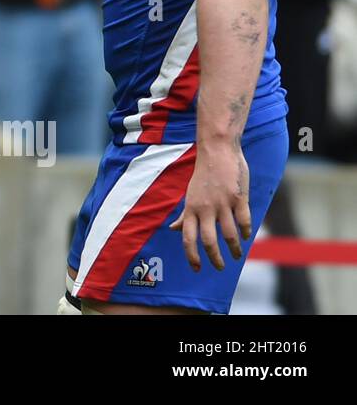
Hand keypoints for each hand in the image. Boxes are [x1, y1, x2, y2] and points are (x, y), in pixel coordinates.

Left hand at [168, 142, 251, 271]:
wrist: (217, 150)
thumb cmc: (204, 175)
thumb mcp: (190, 195)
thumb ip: (185, 214)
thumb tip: (173, 229)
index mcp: (192, 208)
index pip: (188, 238)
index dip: (192, 256)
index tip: (197, 269)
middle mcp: (205, 208)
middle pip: (208, 240)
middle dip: (214, 258)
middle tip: (220, 268)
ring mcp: (223, 203)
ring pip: (229, 234)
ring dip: (234, 248)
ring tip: (237, 255)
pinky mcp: (239, 197)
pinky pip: (244, 220)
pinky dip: (246, 231)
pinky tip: (247, 236)